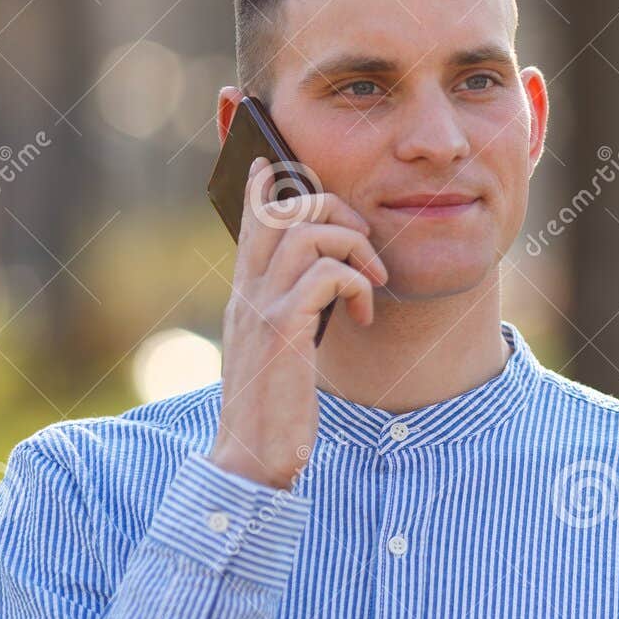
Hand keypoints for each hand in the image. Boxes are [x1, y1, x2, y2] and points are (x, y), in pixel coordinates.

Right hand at [210, 157, 387, 488]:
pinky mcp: (282, 332)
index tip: (277, 160)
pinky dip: (356, 284)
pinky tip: (364, 316)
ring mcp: (261, 309)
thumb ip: (293, 308)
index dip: (267, 182)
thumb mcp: (281, 346)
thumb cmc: (274, 405)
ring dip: (354, 247)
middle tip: (366, 246)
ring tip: (372, 281)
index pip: (250, 217)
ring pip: (307, 232)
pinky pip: (325, 275)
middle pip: (282, 209)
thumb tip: (325, 278)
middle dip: (334, 209)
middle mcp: (246, 292)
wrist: (252, 458)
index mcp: (246, 291)